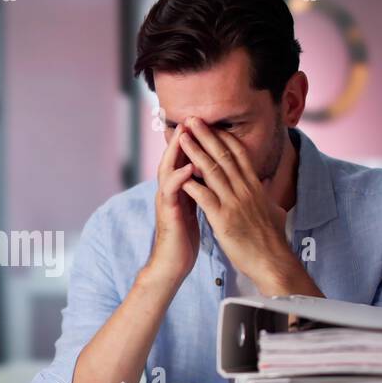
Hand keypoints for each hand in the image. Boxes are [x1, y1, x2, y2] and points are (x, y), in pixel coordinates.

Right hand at [147, 122, 200, 282]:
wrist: (173, 264)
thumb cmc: (186, 238)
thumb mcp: (197, 209)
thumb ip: (201, 192)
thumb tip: (214, 180)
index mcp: (180, 189)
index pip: (185, 159)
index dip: (194, 142)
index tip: (205, 123)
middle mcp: (170, 191)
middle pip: (174, 158)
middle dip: (182, 138)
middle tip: (190, 118)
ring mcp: (167, 202)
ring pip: (168, 170)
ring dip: (175, 152)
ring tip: (184, 134)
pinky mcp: (167, 214)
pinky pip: (171, 192)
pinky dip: (178, 178)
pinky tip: (187, 168)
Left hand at [176, 118, 297, 292]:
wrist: (273, 263)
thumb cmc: (272, 241)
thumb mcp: (272, 213)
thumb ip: (265, 198)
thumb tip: (265, 189)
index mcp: (255, 188)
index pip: (239, 155)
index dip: (224, 138)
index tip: (212, 125)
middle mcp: (246, 191)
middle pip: (224, 157)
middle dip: (207, 136)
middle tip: (193, 119)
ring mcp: (235, 204)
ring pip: (213, 172)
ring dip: (196, 152)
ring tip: (183, 138)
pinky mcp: (225, 220)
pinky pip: (206, 198)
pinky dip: (193, 184)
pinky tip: (180, 173)